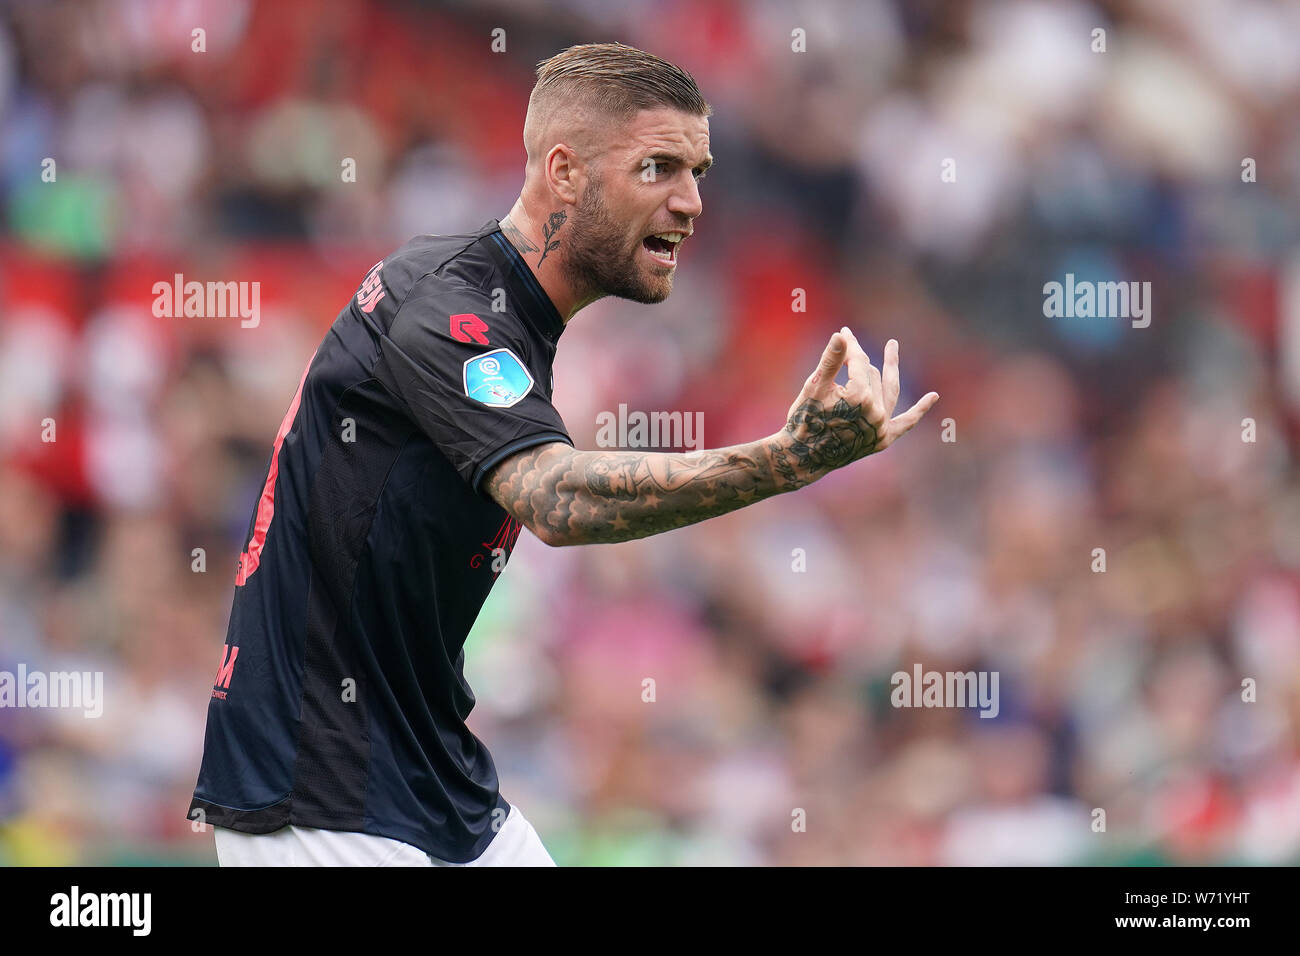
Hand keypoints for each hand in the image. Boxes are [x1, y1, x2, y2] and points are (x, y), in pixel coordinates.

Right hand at [781, 328, 938, 473]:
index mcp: (859, 396)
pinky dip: (919, 410)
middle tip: (845, 351)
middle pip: (872, 374)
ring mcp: (881, 427)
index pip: (859, 361)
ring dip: (889, 370)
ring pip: (888, 390)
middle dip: (859, 361)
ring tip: (892, 346)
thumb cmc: (804, 418)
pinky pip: (906, 423)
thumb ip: (832, 359)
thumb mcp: (815, 386)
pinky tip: (934, 397)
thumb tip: (841, 335)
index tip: (843, 332)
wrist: (803, 457)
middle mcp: (875, 412)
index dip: (850, 345)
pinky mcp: (883, 440)